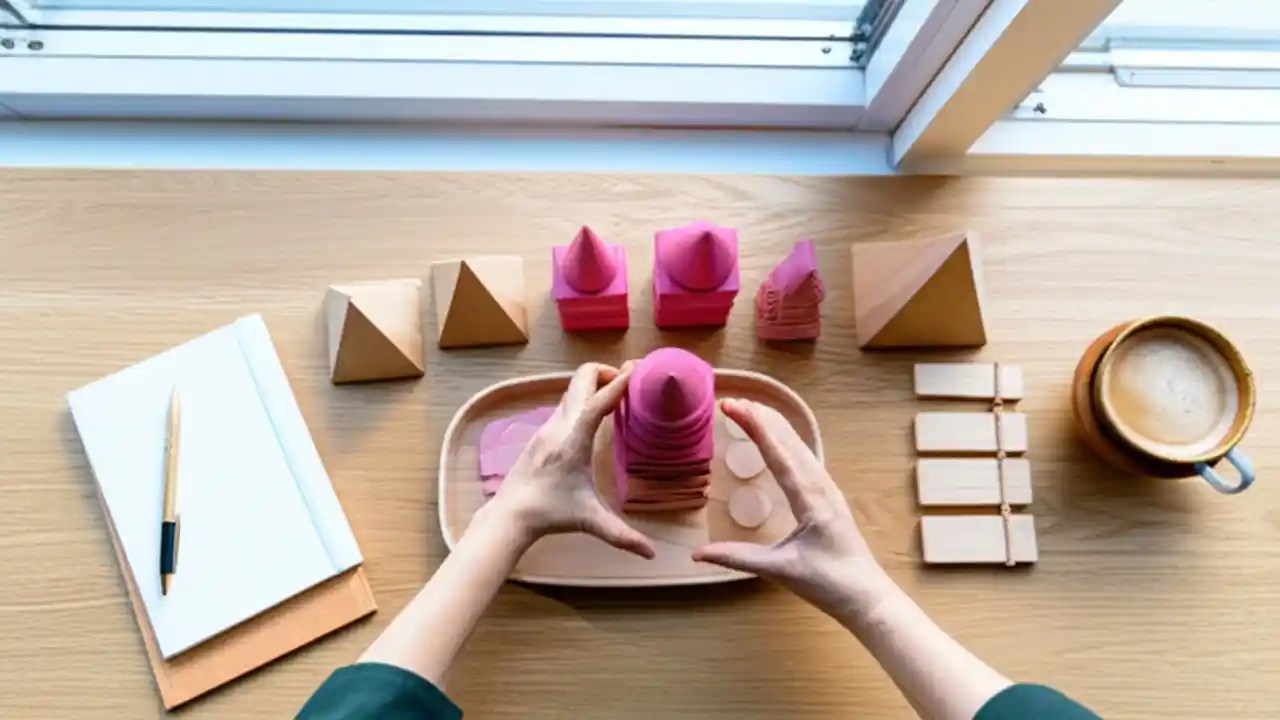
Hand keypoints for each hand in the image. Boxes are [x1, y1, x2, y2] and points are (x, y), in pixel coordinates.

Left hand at [485, 362, 655, 559]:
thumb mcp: (589, 520)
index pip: (596, 404)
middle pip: (580, 380)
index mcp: (572, 442)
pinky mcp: (542, 430)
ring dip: (595, 383)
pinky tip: (596, 413)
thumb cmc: (551, 514)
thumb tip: (651, 554)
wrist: (510, 514)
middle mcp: (559, 427)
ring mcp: (548, 425)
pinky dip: (585, 396)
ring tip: (619, 393)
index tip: (634, 370)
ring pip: (572, 388)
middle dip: (606, 373)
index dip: (616, 385)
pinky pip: (567, 401)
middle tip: (630, 380)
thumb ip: (621, 535)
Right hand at [693, 399, 889, 616]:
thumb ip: (738, 558)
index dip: (754, 427)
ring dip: (773, 426)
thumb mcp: (780, 571)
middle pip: (789, 442)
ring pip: (798, 447)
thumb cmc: (829, 584)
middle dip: (760, 418)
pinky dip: (785, 441)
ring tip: (748, 409)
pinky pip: (804, 459)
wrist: (866, 597)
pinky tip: (777, 436)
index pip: (778, 455)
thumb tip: (697, 554)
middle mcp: (822, 487)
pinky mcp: (827, 496)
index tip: (732, 407)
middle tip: (732, 401)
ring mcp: (827, 490)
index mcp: (812, 501)